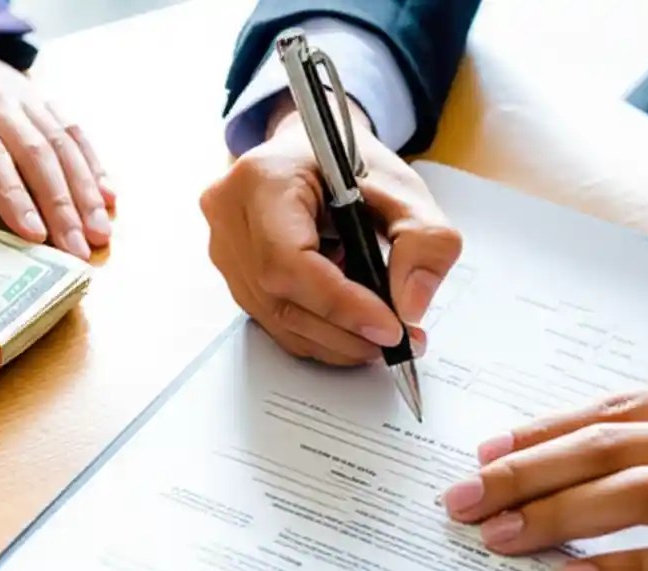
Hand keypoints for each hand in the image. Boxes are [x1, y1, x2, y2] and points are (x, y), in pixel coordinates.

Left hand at [0, 38, 114, 259]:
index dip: (14, 196)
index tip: (34, 235)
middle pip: (34, 153)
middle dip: (61, 205)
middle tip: (77, 250)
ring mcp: (22, 93)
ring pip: (61, 143)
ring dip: (85, 191)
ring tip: (99, 233)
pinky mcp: (40, 97)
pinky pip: (73, 130)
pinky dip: (93, 164)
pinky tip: (108, 197)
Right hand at [201, 93, 460, 365]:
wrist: (314, 153)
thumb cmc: (351, 165)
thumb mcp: (405, 189)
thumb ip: (424, 242)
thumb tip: (409, 306)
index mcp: (263, 180)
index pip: (288, 260)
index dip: (338, 303)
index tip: (388, 327)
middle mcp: (229, 216)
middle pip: (280, 299)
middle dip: (344, 330)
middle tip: (397, 339)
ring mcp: (223, 248)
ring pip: (277, 320)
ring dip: (334, 340)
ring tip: (380, 335)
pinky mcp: (233, 274)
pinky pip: (274, 321)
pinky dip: (318, 333)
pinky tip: (351, 328)